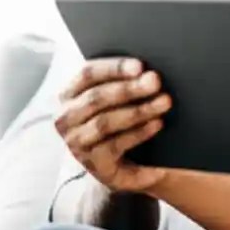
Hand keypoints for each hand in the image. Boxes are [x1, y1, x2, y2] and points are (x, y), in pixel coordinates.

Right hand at [54, 56, 172, 192]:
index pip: (87, 74)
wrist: (123, 163)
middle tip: (155, 81)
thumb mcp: (115, 101)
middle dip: (129, 89)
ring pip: (105, 122)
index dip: (114, 68)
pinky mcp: (93, 163)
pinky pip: (114, 145)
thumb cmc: (118, 120)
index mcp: (68, 94)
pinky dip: (138, 133)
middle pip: (96, 98)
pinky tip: (156, 123)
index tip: (139, 66)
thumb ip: (123, 82)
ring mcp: (76, 142)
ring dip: (137, 110)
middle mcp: (65, 118)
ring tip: (163, 102)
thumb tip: (147, 72)